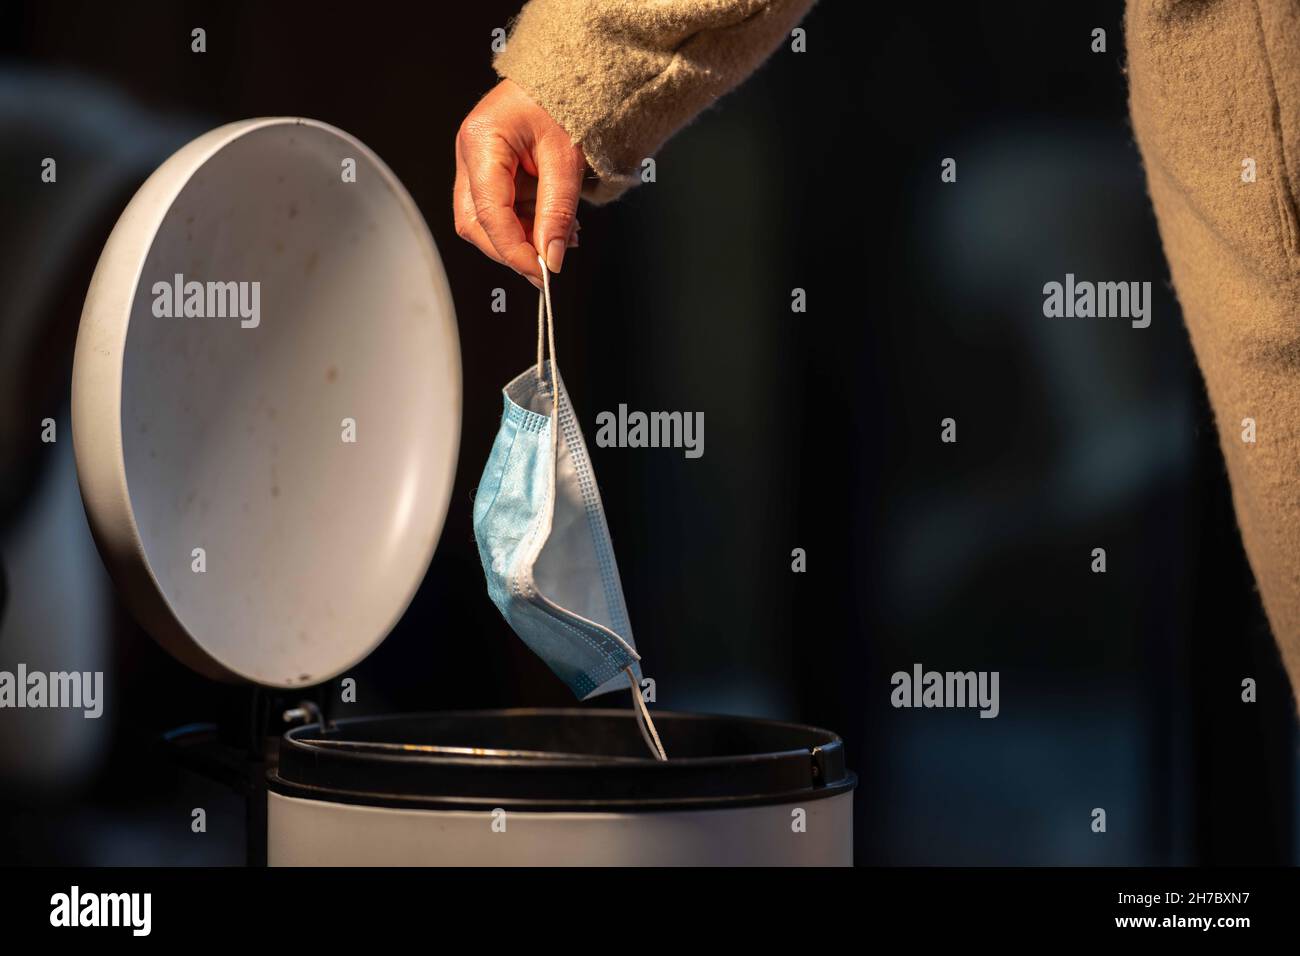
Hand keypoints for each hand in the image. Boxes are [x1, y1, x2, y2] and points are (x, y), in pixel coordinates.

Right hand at [454, 79, 583, 286]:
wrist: (565, 72)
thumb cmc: (563, 98)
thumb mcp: (567, 158)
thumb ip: (557, 210)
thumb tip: (551, 256)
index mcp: (482, 140)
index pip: (489, 213)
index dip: (514, 250)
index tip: (542, 271)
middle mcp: (469, 151)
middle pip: (477, 222)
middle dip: (513, 249)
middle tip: (550, 263)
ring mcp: (475, 160)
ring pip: (485, 220)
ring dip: (522, 237)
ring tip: (563, 236)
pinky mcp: (488, 169)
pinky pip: (499, 208)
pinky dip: (526, 223)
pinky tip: (554, 224)